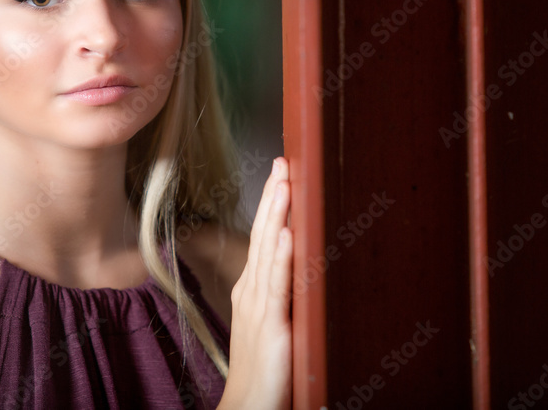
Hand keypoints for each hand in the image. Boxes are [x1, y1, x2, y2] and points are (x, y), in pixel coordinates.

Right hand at [219, 156, 292, 409]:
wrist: (248, 404)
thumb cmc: (262, 365)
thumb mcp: (271, 320)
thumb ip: (282, 291)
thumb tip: (298, 261)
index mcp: (254, 287)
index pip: (264, 235)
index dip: (271, 203)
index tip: (281, 172)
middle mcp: (253, 290)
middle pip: (264, 234)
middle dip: (273, 197)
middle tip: (282, 162)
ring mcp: (260, 305)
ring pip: (269, 251)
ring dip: (277, 215)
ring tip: (284, 184)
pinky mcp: (272, 324)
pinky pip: (277, 286)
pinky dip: (281, 258)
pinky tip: (286, 234)